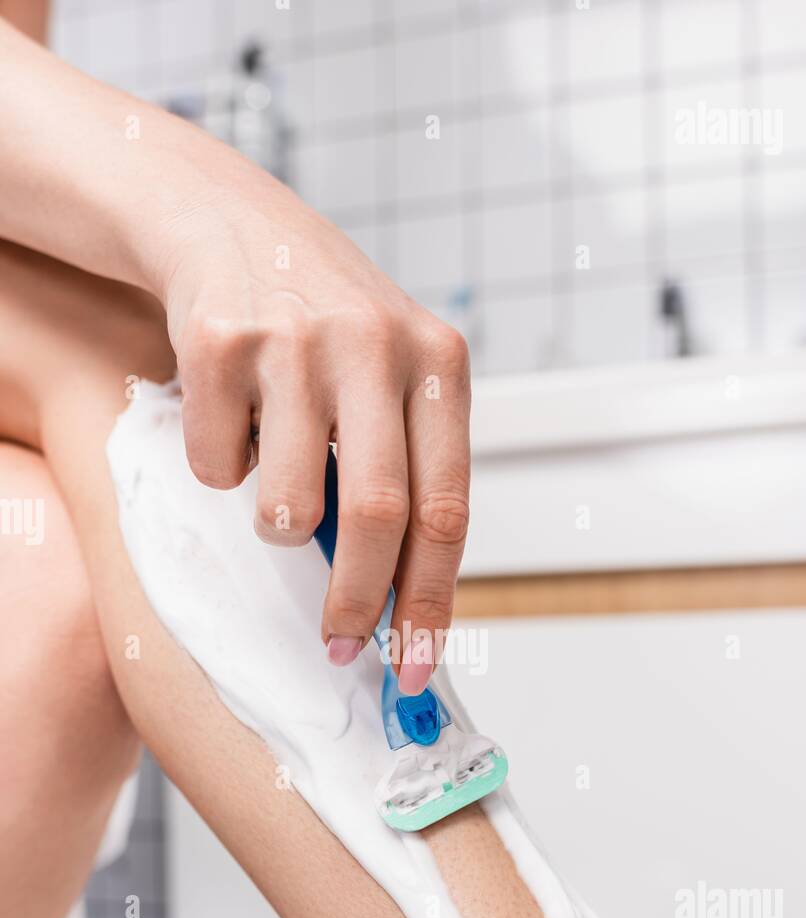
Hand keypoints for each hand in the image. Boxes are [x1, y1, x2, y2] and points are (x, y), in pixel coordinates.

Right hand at [159, 180, 470, 693]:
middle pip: (378, 518)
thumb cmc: (326, 326)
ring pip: (286, 506)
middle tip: (339, 641)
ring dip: (277, 526)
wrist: (226, 221)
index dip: (434, 602)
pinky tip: (232, 415)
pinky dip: (220, 468)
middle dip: (356, 600)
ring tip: (276, 478)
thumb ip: (410, 471)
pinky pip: (216, 468)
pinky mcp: (220, 342)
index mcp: (439, 364)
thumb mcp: (394, 376)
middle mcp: (376, 345)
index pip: (448, 510)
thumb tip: (405, 607)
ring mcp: (297, 340)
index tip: (417, 667)